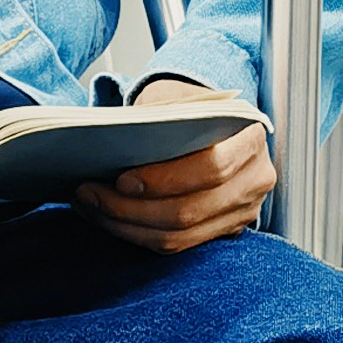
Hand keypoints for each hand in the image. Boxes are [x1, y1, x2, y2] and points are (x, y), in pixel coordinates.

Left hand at [78, 81, 277, 253]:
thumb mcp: (176, 97)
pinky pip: (176, 244)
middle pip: (190, 210)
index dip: (164, 180)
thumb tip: (115, 144)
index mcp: (250, 139)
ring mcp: (242, 211)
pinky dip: (137, 234)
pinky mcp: (222, 230)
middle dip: (131, 208)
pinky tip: (108, 218)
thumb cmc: (190, 106)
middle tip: (88, 194)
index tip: (121, 179)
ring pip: (178, 236)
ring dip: (126, 226)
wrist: (209, 120)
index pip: (212, 168)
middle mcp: (254, 180)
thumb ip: (157, 119)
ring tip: (90, 206)